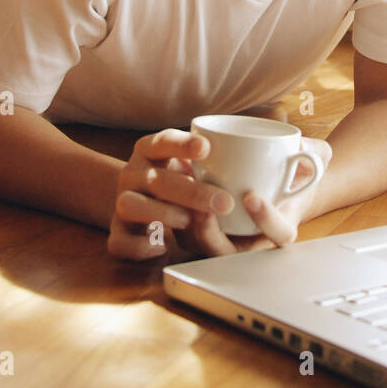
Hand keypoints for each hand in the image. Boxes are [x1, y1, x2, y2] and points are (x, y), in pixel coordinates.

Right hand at [107, 127, 235, 261]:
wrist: (137, 202)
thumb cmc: (175, 178)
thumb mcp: (188, 162)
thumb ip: (211, 158)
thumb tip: (269, 156)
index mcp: (149, 149)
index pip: (163, 141)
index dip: (182, 145)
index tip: (206, 148)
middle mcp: (132, 173)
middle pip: (156, 179)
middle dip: (191, 192)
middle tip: (224, 202)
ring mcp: (121, 202)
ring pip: (130, 206)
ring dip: (163, 213)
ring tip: (189, 220)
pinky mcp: (117, 232)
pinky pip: (119, 241)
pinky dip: (139, 246)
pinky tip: (161, 246)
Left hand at [164, 136, 331, 258]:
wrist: (273, 178)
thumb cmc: (294, 171)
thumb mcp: (310, 160)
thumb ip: (316, 153)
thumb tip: (303, 150)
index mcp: (281, 227)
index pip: (279, 235)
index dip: (266, 221)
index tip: (252, 197)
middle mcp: (252, 242)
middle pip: (228, 254)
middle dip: (213, 235)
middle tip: (204, 208)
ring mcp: (225, 238)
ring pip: (201, 247)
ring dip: (187, 227)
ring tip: (180, 197)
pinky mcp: (202, 229)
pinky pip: (185, 233)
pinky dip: (176, 215)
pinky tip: (171, 185)